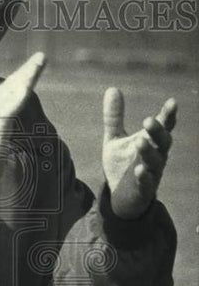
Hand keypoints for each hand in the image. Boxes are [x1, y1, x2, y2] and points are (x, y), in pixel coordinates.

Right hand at [0, 52, 45, 194]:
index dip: (16, 79)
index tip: (32, 66)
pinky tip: (26, 89)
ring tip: (37, 65)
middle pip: (6, 90)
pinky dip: (14, 101)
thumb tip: (4, 137)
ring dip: (22, 80)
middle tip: (41, 57)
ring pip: (6, 98)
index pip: (3, 95)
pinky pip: (4, 115)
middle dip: (23, 73)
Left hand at [103, 88, 176, 219]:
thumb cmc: (121, 165)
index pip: (162, 126)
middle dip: (158, 131)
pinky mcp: (143, 190)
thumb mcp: (115, 139)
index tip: (172, 102)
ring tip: (140, 142)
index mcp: (151, 142)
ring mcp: (151, 173)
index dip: (168, 115)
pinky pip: (147, 183)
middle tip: (149, 120)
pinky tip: (139, 170)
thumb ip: (114, 117)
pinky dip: (144, 176)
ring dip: (149, 151)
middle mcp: (156, 156)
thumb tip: (112, 88)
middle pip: (163, 142)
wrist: (119, 197)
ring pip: (155, 161)